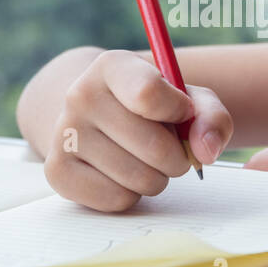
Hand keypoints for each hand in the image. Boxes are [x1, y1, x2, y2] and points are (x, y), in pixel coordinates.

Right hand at [43, 49, 233, 211]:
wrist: (94, 119)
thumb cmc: (151, 109)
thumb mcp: (185, 99)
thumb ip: (210, 117)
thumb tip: (206, 151)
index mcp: (112, 66)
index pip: (150, 94)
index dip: (179, 112)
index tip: (182, 113)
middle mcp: (80, 95)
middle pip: (155, 147)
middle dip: (177, 158)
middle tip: (168, 149)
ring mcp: (63, 134)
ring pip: (140, 179)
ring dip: (156, 178)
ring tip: (144, 161)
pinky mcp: (57, 171)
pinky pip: (118, 200)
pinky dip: (131, 195)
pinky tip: (121, 175)